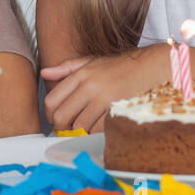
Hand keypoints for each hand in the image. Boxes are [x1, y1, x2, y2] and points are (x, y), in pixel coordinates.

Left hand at [41, 49, 161, 132]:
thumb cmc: (119, 67)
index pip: (52, 99)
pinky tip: (98, 127)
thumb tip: (44, 73)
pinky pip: (97, 130)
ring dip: (80, 131)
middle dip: (62, 127)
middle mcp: (89, 86)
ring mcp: (103, 99)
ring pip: (79, 126)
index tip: (55, 119)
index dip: (50, 115)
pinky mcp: (116, 110)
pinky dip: (95, 132)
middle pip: (62, 116)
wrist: (149, 67)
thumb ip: (66, 68)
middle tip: (67, 128)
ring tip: (84, 128)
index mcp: (80, 74)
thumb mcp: (91, 62)